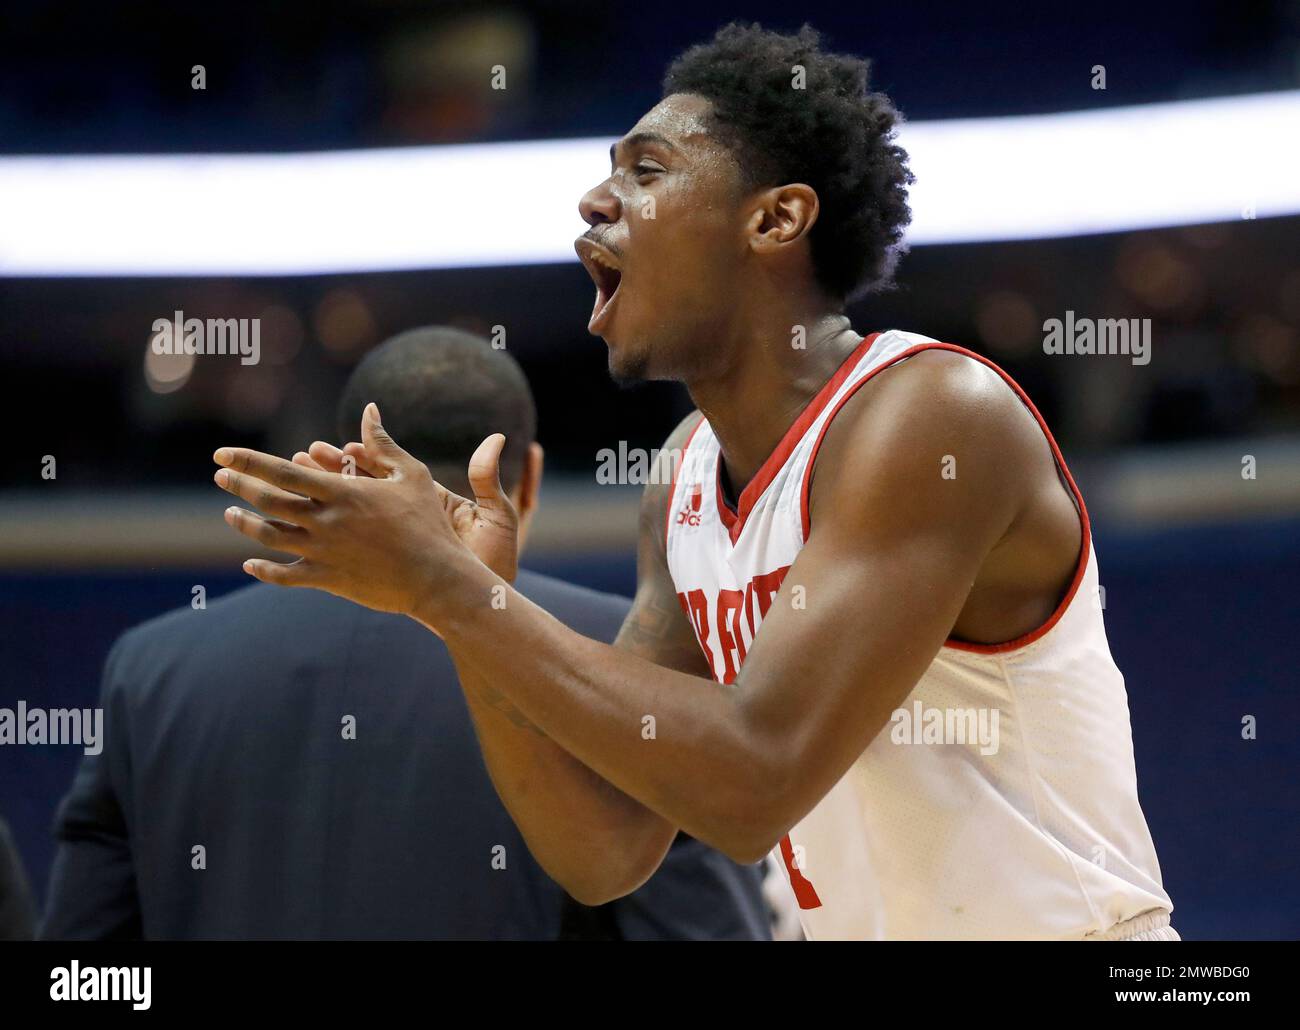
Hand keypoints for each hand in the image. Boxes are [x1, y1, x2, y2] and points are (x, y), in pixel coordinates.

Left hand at [213, 403, 507, 616]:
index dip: (248, 461)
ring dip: (244, 524)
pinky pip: (285, 576)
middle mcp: (325, 522)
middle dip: (239, 486)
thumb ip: (383, 444)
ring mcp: (323, 552)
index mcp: (342, 493)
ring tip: (230, 513)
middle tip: (220, 477)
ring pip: (270, 537)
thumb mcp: (411, 475)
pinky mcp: (328, 580)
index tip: (222, 454)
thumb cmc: (428, 523)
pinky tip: (250, 563)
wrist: (436, 578)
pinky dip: (263, 570)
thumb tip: (369, 410)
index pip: (282, 472)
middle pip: (268, 501)